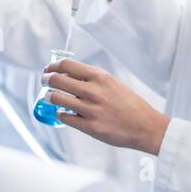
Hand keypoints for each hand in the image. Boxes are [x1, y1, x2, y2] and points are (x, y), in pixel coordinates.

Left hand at [41, 57, 168, 153]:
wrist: (145, 126)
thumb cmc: (130, 105)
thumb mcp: (113, 83)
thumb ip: (92, 79)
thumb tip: (68, 75)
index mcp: (100, 77)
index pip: (67, 65)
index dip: (53, 66)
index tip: (48, 68)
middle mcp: (94, 91)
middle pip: (57, 80)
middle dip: (46, 80)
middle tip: (45, 82)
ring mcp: (90, 109)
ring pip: (57, 99)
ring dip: (50, 97)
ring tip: (51, 97)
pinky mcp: (88, 126)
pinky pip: (64, 117)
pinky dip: (60, 113)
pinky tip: (63, 112)